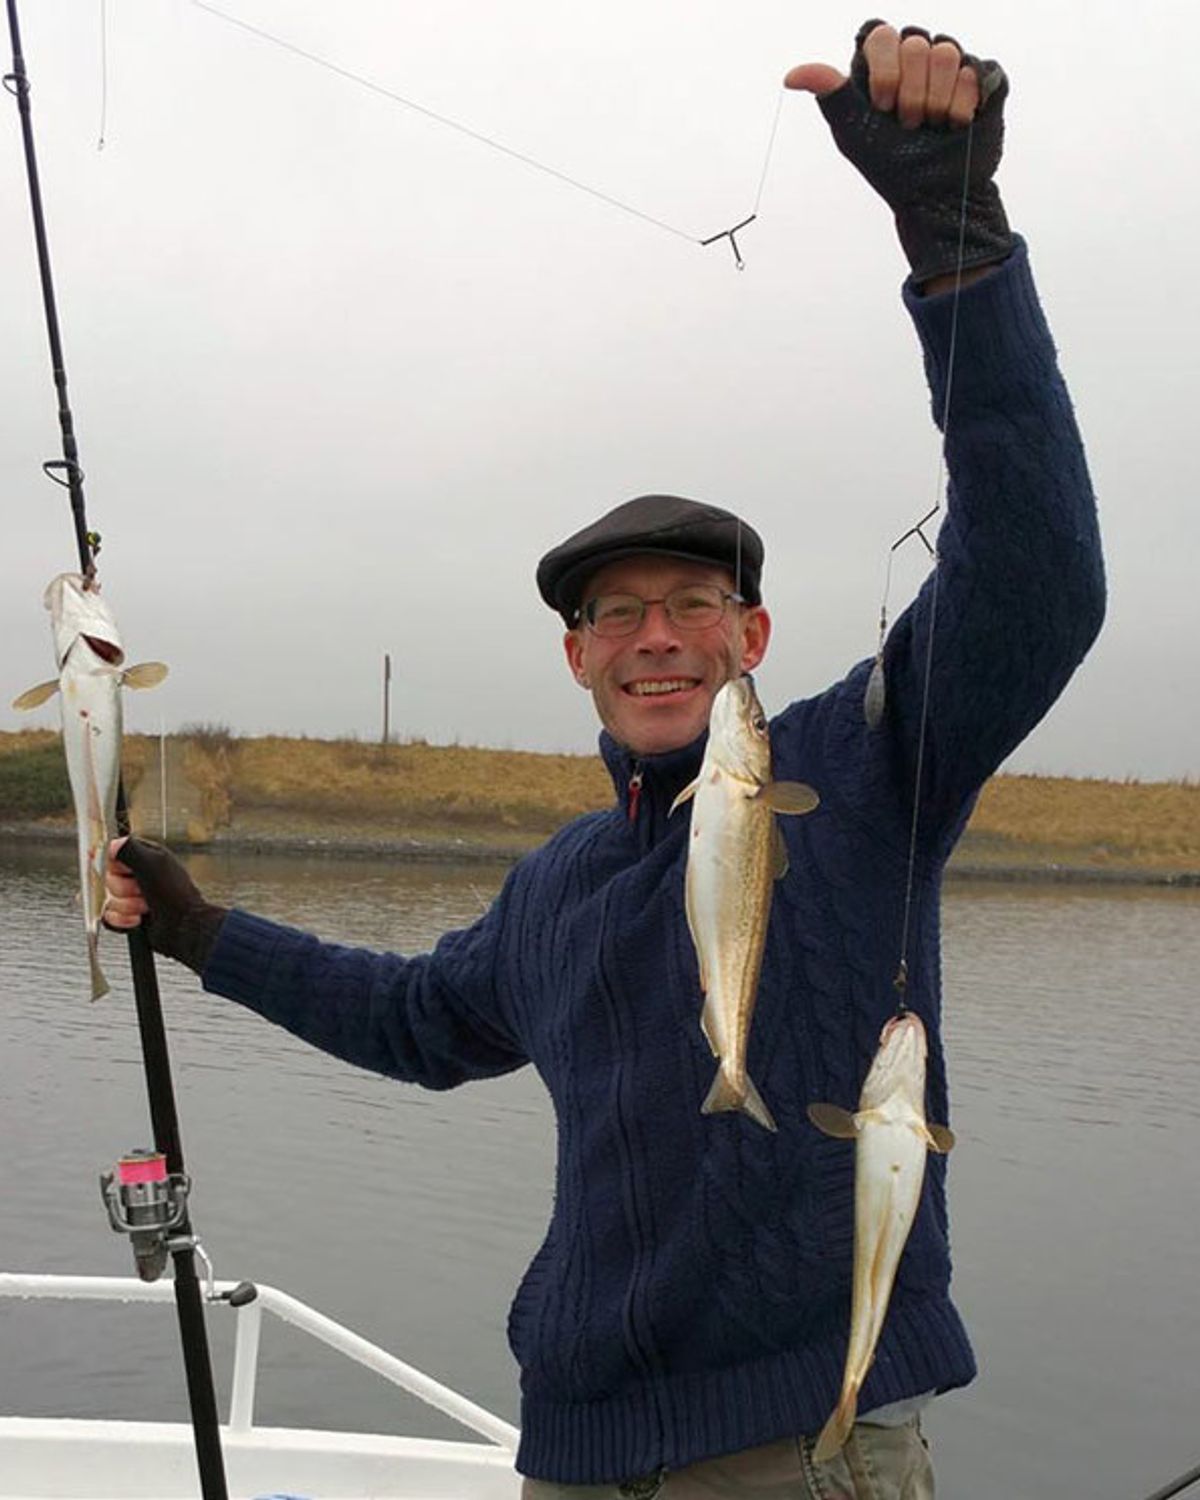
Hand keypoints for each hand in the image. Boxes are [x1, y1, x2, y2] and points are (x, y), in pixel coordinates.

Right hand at [105, 836, 226, 974]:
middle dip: (124, 890)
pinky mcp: (130, 916)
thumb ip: (130, 848)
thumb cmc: (175, 895)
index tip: (127, 871)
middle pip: (110, 879)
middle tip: (143, 891)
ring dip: (126, 906)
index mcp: (148, 858)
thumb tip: (114, 843)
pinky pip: (109, 917)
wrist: (183, 927)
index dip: (117, 866)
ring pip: (109, 900)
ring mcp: (135, 898)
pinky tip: (137, 920)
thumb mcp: (152, 863)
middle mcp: (141, 877)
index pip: (115, 856)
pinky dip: (122, 920)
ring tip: (146, 907)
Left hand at [784, 20, 1011, 286]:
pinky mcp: (980, 78)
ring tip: (934, 127)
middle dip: (911, 94)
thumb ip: (829, 94)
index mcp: (884, 65)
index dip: (884, 71)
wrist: (934, 195)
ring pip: (946, 52)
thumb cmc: (892, 166)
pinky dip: (962, 104)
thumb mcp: (853, 131)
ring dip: (937, 101)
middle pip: (915, 43)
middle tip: (911, 126)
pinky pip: (974, 70)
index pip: (880, 35)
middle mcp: (918, 60)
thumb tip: (790, 75)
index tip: (882, 108)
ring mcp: (951, 67)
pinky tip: (957, 125)